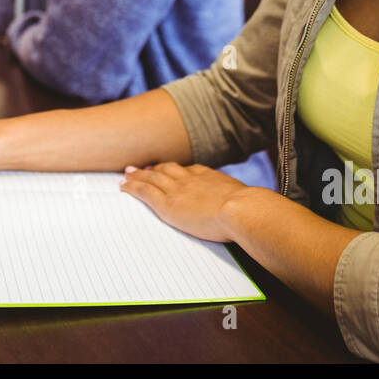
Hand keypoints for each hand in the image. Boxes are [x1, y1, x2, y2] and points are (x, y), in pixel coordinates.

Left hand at [119, 163, 248, 242]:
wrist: (241, 210)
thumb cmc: (249, 210)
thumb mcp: (246, 200)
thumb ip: (242, 202)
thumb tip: (254, 207)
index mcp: (209, 177)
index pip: (188, 171)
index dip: (175, 170)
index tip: (168, 170)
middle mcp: (191, 179)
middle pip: (167, 170)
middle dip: (153, 169)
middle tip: (141, 168)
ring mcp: (178, 190)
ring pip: (152, 178)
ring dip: (138, 175)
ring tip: (127, 174)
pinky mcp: (168, 204)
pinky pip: (144, 192)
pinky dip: (132, 187)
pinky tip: (123, 186)